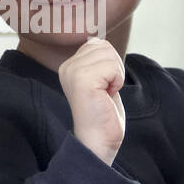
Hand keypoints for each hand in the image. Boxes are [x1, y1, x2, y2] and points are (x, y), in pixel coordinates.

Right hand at [58, 37, 125, 165]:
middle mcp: (67, 67)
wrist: (98, 142)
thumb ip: (97, 60)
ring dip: (116, 76)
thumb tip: (98, 41)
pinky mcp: (82, 80)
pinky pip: (112, 67)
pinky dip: (116, 82)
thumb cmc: (103, 115)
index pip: (98, 44)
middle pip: (105, 47)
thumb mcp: (99, 80)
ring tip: (104, 94)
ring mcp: (73, 72)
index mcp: (69, 66)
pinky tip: (106, 97)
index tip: (102, 87)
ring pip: (110, 55)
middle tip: (105, 92)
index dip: (110, 65)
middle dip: (114, 69)